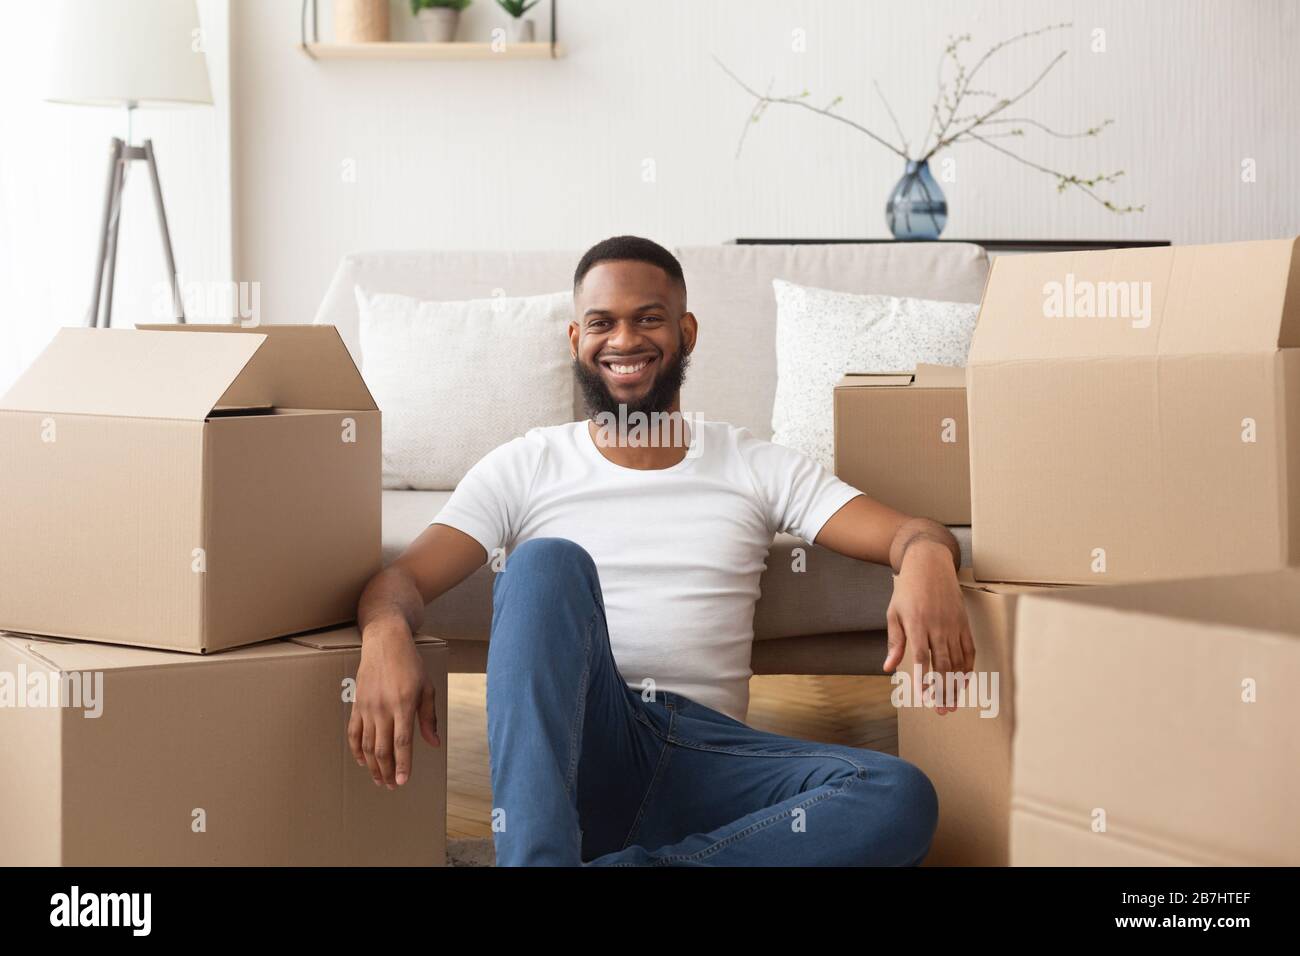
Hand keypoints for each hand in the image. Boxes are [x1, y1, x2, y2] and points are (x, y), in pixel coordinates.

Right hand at [348, 618, 440, 788]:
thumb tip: (434, 743)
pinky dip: (356, 750)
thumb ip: (428, 717)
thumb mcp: (427, 688)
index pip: (402, 742)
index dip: (402, 765)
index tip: (402, 781)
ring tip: (379, 779)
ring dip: (372, 765)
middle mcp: (383, 708)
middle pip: (382, 749)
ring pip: (367, 745)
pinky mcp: (357, 705)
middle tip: (391, 786)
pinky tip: (361, 761)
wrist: (385, 642)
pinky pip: (353, 732)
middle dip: (386, 771)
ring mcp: (367, 707)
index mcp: (403, 704)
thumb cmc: (411, 664)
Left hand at [882, 540, 974, 715]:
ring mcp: (954, 624)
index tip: (923, 697)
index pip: (923, 657)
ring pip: (958, 660)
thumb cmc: (907, 590)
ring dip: (956, 684)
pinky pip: (969, 649)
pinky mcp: (964, 622)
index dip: (924, 679)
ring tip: (952, 704)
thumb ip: (895, 642)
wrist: (930, 564)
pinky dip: (968, 668)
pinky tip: (964, 683)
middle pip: (944, 664)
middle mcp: (938, 626)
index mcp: (918, 623)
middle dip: (943, 690)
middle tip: (942, 710)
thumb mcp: (894, 613)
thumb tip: (888, 667)